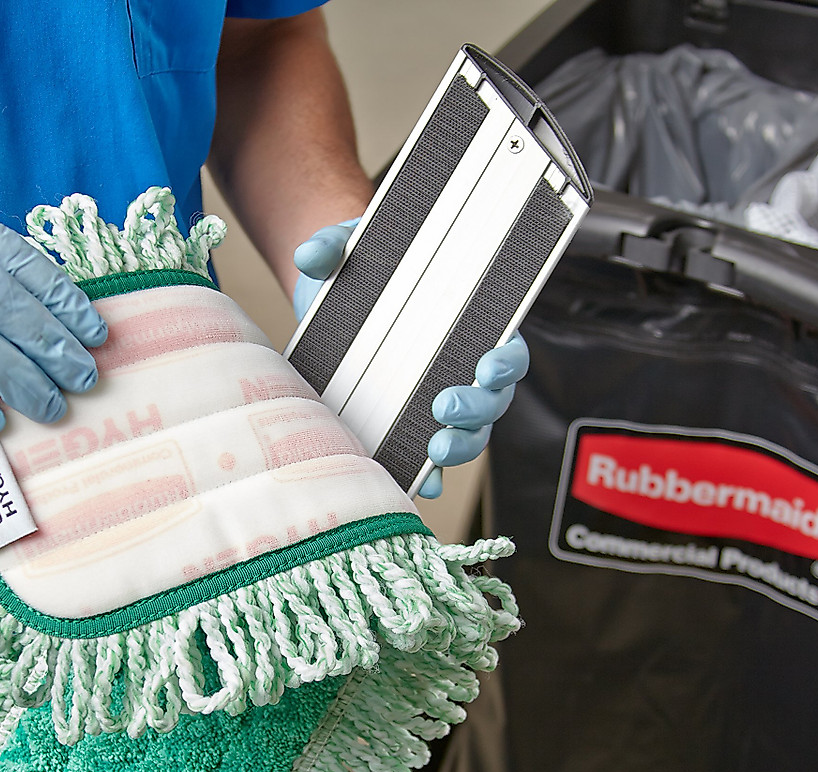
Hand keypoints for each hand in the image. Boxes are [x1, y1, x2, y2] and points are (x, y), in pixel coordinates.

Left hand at [293, 221, 528, 497]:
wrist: (329, 303)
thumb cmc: (360, 276)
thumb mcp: (349, 252)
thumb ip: (334, 245)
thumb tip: (311, 253)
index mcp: (466, 325)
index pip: (506, 347)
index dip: (506, 361)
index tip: (488, 366)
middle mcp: (462, 368)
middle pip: (492, 399)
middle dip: (477, 409)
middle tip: (447, 407)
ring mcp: (439, 402)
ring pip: (469, 433)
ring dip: (459, 446)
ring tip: (435, 448)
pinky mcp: (409, 428)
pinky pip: (430, 460)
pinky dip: (429, 474)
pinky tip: (421, 480)